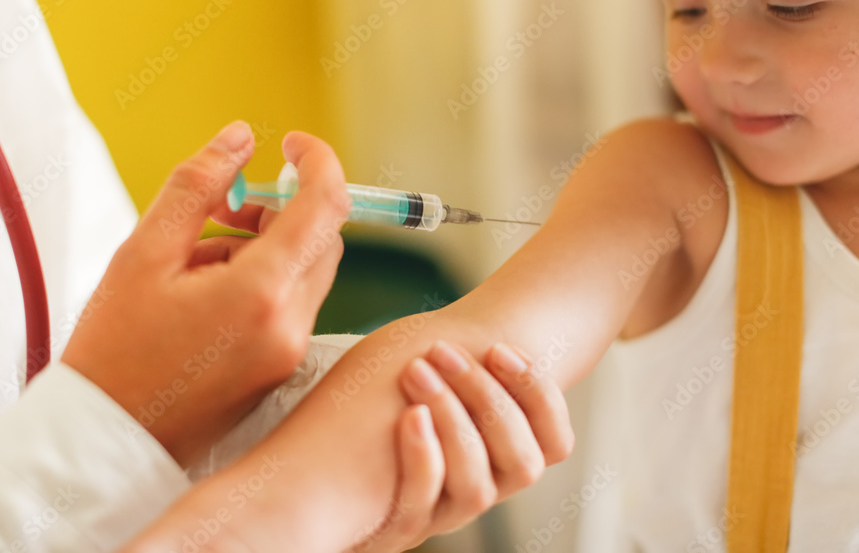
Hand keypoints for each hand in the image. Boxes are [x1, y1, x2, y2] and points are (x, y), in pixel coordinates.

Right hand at [61, 123, 350, 466]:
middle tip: (224, 209)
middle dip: (281, 210)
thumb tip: (239, 138)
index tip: (290, 144)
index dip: (317, 161)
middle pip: (321, 239)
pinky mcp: (281, 370)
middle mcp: (289, 325)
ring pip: (306, 272)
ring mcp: (289, 353)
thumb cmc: (115, 350)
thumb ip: (196, 186)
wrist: (107, 439)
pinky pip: (291, 305)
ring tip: (196, 259)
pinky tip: (205, 292)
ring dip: (266, 247)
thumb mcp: (143, 253)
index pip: (326, 206)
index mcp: (261, 293)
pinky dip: (262, 282)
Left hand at [349, 341, 573, 551]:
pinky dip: (423, 457)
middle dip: (490, 399)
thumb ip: (461, 359)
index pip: (556, 442)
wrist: (302, 468)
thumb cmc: (361, 403)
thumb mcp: (419, 369)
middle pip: (524, 464)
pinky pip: (423, 505)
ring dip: (454, 421)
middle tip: (445, 353)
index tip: (499, 348)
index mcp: (495, 455)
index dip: (541, 396)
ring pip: (478, 489)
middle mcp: (476, 490)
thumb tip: (495, 329)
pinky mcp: (394, 529)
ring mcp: (436, 516)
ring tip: (419, 373)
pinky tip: (407, 416)